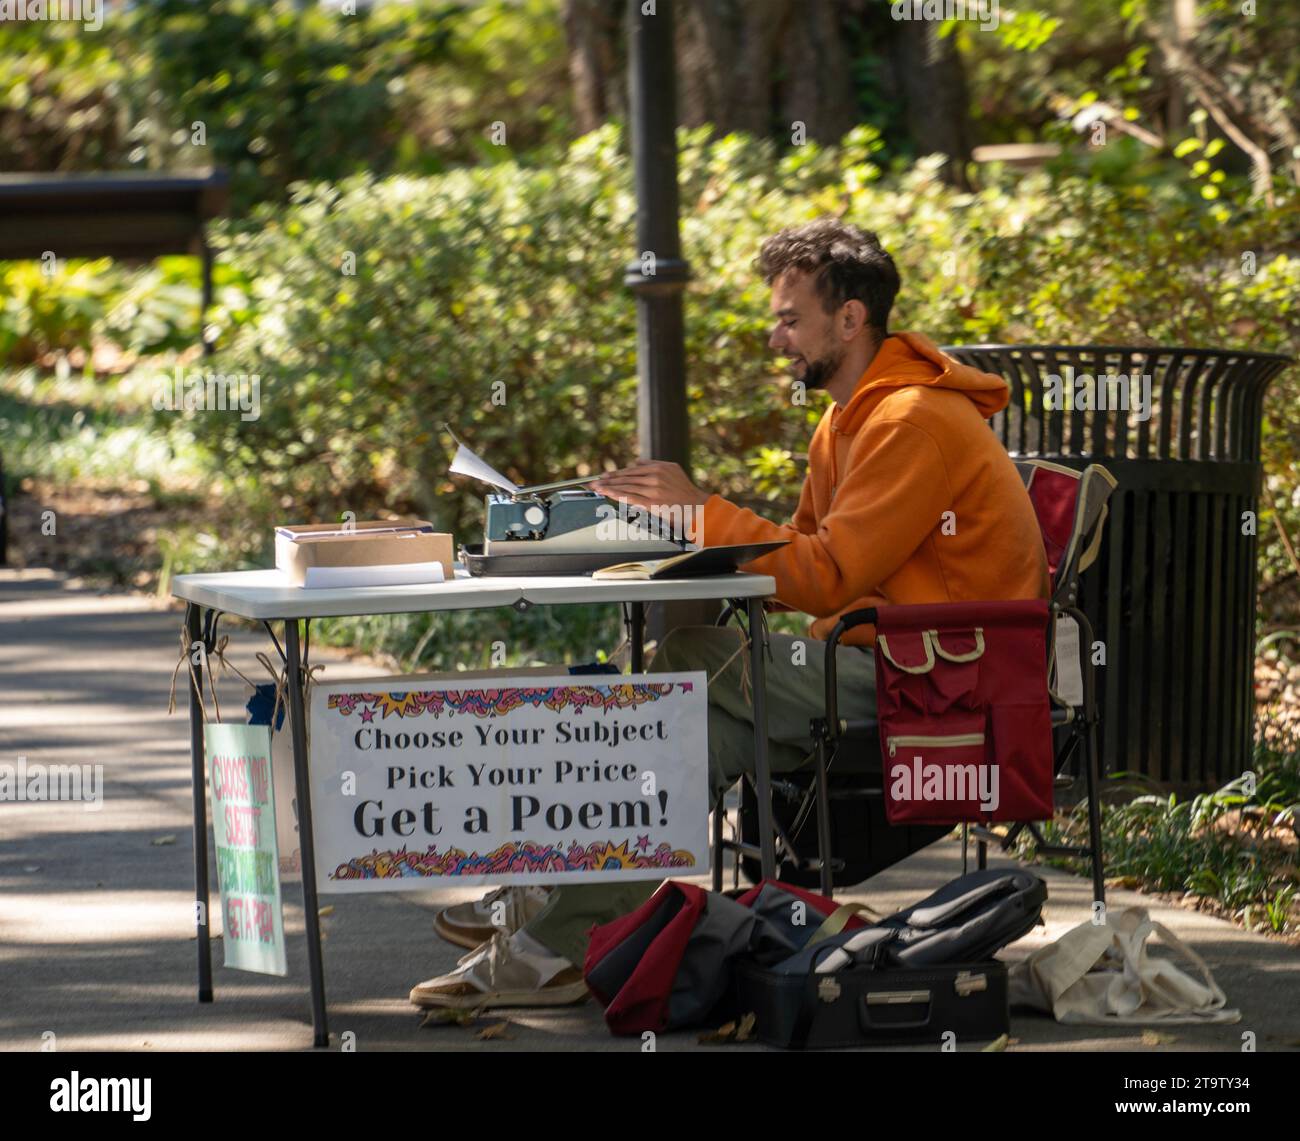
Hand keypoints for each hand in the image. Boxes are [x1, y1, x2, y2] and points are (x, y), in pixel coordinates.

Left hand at [591, 460, 707, 540]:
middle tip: (594, 482)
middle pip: (626, 477)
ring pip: (626, 486)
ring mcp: (653, 489)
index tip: (604, 476)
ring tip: (596, 488)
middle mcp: (655, 476)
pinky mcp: (652, 502)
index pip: (632, 470)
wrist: (696, 506)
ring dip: (609, 487)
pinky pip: (630, 497)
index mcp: (659, 467)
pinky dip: (616, 494)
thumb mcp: (673, 469)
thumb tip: (637, 461)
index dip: (616, 473)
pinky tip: (607, 493)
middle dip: (608, 480)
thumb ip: (654, 464)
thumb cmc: (685, 490)